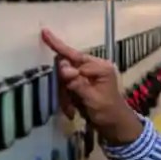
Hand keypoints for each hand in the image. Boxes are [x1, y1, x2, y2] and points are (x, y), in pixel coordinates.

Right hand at [41, 28, 140, 145]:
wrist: (116, 127)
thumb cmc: (107, 112)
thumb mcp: (92, 98)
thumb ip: (77, 82)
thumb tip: (63, 66)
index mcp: (100, 67)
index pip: (75, 57)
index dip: (60, 55)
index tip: (44, 33)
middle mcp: (95, 67)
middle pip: (68, 67)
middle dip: (64, 86)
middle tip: (68, 104)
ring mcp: (89, 75)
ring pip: (66, 79)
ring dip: (66, 96)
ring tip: (72, 110)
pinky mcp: (84, 84)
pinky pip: (68, 87)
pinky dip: (68, 99)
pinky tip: (72, 111)